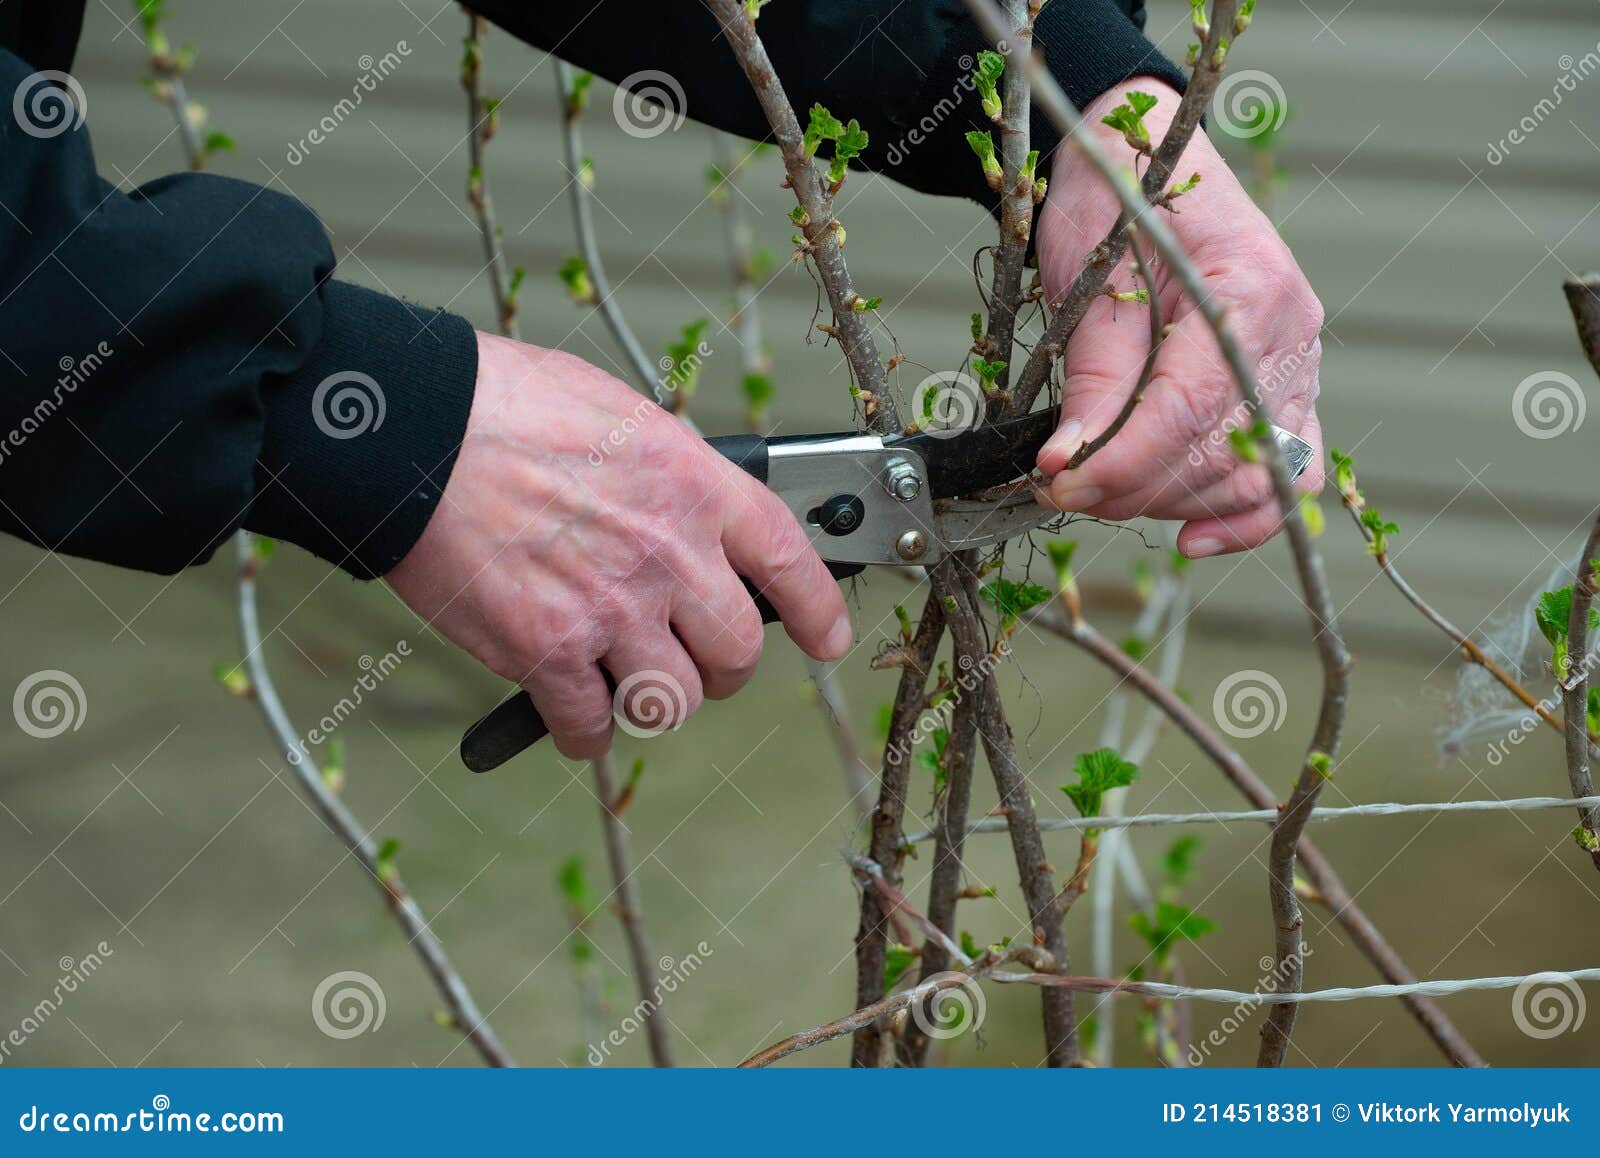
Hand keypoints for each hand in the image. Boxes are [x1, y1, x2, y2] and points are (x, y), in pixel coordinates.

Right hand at [387, 332, 852, 758]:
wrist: (414, 431)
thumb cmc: (501, 406)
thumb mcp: (619, 414)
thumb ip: (670, 473)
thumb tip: (688, 509)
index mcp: (694, 487)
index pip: (791, 561)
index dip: (819, 610)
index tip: (827, 637)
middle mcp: (667, 553)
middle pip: (738, 653)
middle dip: (722, 668)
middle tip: (695, 660)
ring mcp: (611, 609)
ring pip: (673, 701)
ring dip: (654, 700)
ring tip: (627, 683)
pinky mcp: (548, 653)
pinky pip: (593, 728)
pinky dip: (586, 732)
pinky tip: (574, 713)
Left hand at [1033, 79, 1324, 557]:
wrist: (1143, 157)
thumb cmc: (1115, 202)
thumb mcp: (1089, 278)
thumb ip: (1093, 376)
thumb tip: (1069, 463)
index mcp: (1247, 290)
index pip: (1189, 409)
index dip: (1121, 462)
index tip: (1057, 483)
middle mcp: (1290, 333)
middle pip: (1219, 453)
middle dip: (1130, 485)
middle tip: (1056, 486)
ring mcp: (1298, 366)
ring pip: (1249, 477)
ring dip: (1166, 500)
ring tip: (1097, 489)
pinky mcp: (1287, 391)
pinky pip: (1284, 474)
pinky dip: (1241, 516)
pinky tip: (1191, 539)